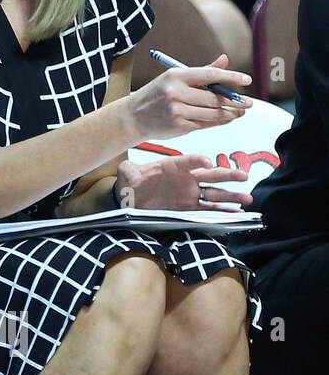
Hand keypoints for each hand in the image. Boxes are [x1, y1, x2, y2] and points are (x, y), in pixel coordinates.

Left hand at [114, 155, 252, 211]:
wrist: (131, 196)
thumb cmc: (132, 180)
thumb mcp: (127, 173)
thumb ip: (128, 169)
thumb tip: (127, 169)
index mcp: (174, 166)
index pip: (188, 161)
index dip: (198, 161)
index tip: (207, 162)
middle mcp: (186, 179)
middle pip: (210, 175)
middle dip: (227, 175)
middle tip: (244, 176)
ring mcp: (190, 194)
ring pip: (214, 194)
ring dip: (231, 196)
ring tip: (247, 199)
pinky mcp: (189, 208)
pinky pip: (209, 210)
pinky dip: (223, 212)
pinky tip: (237, 214)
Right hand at [124, 54, 250, 140]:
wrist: (132, 118)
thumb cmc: (155, 96)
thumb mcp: (173, 79)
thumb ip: (201, 72)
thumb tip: (225, 60)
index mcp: (175, 76)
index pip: (210, 75)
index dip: (231, 77)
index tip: (246, 80)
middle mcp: (175, 93)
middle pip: (215, 97)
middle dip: (235, 100)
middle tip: (248, 102)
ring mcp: (177, 111)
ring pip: (213, 113)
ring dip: (230, 113)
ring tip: (240, 112)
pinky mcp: (179, 126)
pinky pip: (206, 124)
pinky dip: (219, 122)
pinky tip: (227, 119)